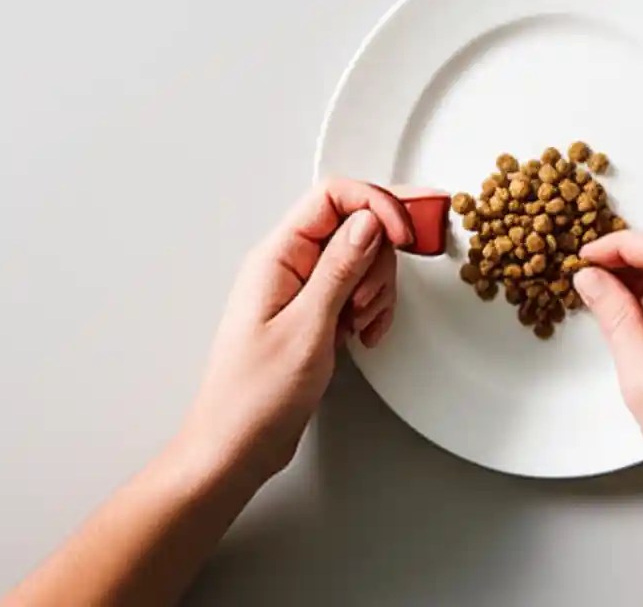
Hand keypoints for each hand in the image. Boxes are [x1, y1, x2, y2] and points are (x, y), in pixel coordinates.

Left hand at [180, 179, 415, 481]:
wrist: (237, 445)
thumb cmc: (254, 397)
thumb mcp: (307, 328)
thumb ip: (340, 268)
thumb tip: (370, 220)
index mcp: (278, 256)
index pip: (333, 196)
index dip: (377, 205)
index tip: (405, 235)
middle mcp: (290, 264)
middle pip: (356, 225)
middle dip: (379, 259)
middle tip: (369, 300)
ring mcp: (304, 288)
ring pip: (364, 259)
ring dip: (377, 290)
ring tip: (360, 324)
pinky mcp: (317, 312)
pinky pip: (358, 290)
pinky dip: (373, 309)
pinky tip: (364, 335)